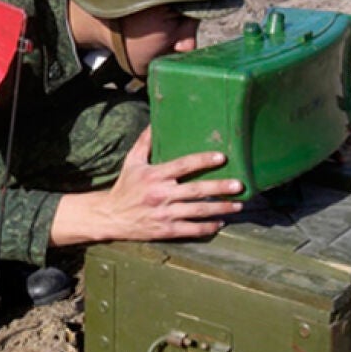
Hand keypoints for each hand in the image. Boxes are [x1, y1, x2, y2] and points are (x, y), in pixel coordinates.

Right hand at [50, 126, 243, 245]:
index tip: (222, 157)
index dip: (203, 161)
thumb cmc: (125, 187)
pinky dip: (207, 227)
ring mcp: (164, 214)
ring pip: (198, 211)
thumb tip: (155, 121)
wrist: (111, 216)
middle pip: (196, 190)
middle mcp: (161, 194)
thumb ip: (145, 142)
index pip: (183, 165)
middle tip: (239, 185)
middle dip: (220, 188)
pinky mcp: (165, 230)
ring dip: (221, 208)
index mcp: (155, 175)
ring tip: (238, 204)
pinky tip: (219, 223)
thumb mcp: (132, 161)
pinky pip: (190, 229)